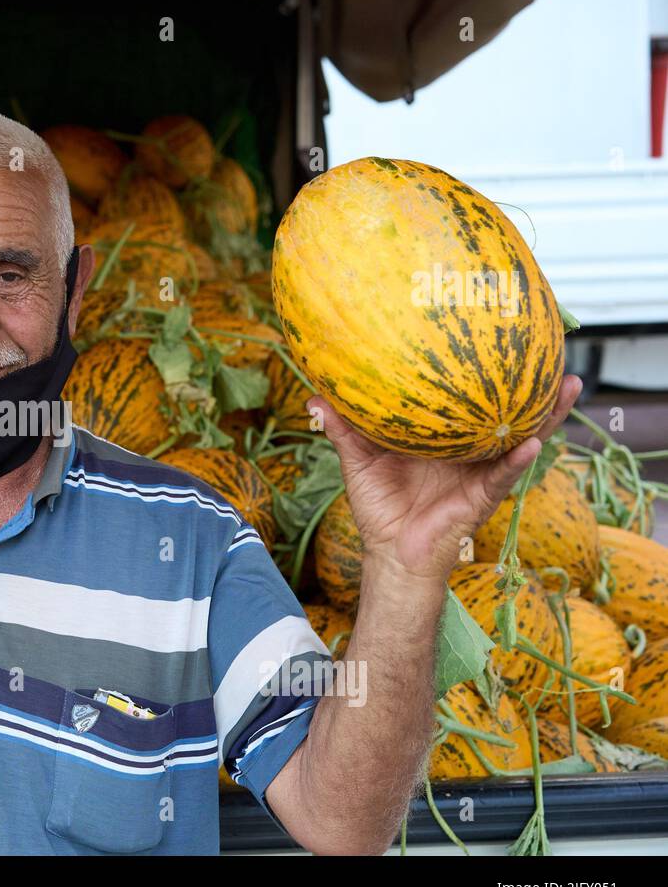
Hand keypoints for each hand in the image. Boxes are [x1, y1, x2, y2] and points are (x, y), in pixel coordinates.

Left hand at [314, 375, 581, 581]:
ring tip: (569, 386)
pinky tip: (531, 444)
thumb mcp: (359, 460)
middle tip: (553, 350)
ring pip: (522, 438)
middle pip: (508, 411)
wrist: (390, 551)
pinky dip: (519, 460)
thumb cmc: (379, 506)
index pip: (469, 398)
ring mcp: (481, 470)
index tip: (497, 334)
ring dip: (547, 415)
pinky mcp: (483, 496)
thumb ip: (344, 428)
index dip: (485, 370)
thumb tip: (317, 396)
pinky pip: (504, 475)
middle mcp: (470, 448)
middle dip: (532, 383)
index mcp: (445, 435)